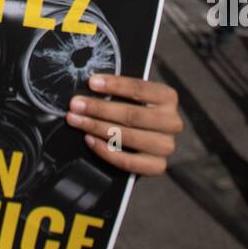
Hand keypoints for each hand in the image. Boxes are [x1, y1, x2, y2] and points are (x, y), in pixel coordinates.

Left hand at [66, 74, 182, 175]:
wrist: (152, 138)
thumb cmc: (138, 110)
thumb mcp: (135, 96)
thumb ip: (119, 91)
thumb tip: (92, 84)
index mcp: (168, 97)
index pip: (140, 89)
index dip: (114, 85)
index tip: (92, 83)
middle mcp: (172, 121)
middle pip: (131, 115)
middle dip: (99, 109)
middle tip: (76, 105)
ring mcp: (166, 145)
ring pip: (127, 137)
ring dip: (97, 128)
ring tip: (77, 120)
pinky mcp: (158, 166)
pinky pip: (128, 161)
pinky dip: (105, 150)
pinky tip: (89, 139)